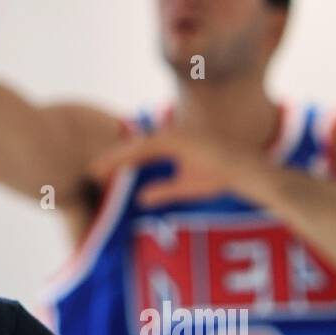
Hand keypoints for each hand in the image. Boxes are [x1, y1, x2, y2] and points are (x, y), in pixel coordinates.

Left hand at [86, 127, 250, 207]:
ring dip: (117, 157)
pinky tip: (119, 165)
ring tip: (97, 169)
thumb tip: (141, 199)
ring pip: (138, 146)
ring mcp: (175, 135)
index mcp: (172, 143)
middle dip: (112, 159)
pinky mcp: (179, 139)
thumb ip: (163, 190)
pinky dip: (133, 156)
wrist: (245, 170)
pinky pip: (150, 148)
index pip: (139, 152)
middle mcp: (171, 135)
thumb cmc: (221, 175)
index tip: (98, 172)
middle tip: (90, 171)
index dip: (119, 161)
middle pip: (134, 147)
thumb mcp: (185, 186)